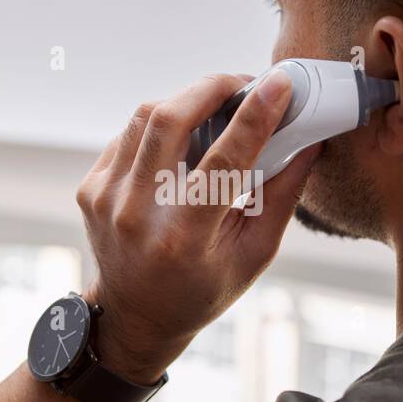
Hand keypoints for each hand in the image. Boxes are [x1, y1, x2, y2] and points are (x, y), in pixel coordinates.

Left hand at [75, 70, 320, 384]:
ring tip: (219, 106)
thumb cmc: (202, 289)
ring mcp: (107, 198)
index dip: (255, 117)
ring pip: (146, 116)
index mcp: (183, 238)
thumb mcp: (253, 254)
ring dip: (188, 101)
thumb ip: (282, 197)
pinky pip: (129, 135)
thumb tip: (310, 141)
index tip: (279, 84)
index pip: (222, 162)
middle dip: (213, 87)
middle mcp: (136, 214)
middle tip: (245, 84)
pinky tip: (184, 138)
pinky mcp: (92, 188)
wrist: (135, 317)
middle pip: (170, 119)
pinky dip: (161, 125)